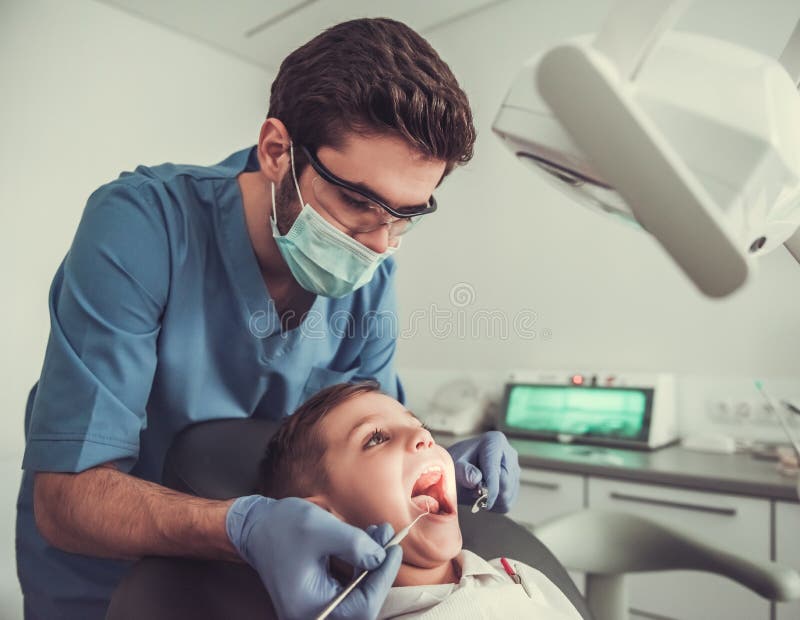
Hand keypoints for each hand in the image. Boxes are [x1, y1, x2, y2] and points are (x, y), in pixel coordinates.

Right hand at [226, 495, 401, 619]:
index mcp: (309, 607)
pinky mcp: (317, 596)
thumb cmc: (283, 526)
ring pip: (357, 596)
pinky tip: (368, 541)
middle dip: (379, 571)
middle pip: (361, 605)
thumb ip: (355, 545)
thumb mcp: (322, 529)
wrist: (256, 525)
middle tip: (389, 539)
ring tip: (379, 534)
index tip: (394, 551)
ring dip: (372, 565)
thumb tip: (381, 559)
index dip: (383, 579)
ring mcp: (314, 608)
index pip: (361, 607)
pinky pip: (347, 588)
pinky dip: (360, 565)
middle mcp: (311, 614)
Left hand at [448, 431, 519, 512]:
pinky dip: (492, 504)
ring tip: (474, 490)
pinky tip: (482, 494)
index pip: (495, 471)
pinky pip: (507, 503)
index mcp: (496, 442)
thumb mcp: (453, 465)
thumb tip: (475, 480)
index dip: (490, 490)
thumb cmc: (454, 464)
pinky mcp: (514, 485)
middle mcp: (510, 454)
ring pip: (507, 497)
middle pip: (505, 485)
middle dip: (487, 493)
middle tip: (470, 491)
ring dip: (489, 499)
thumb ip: (462, 472)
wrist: (457, 468)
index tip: (486, 504)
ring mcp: (515, 469)